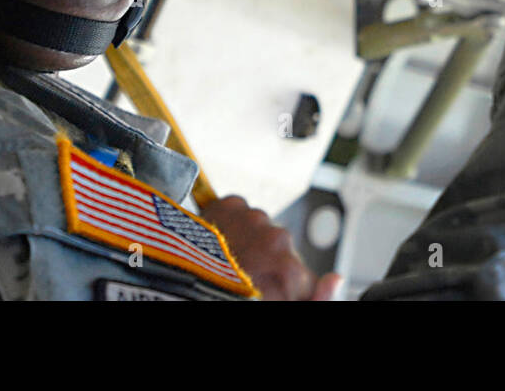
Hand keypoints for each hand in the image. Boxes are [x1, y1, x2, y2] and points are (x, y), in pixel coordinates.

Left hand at [201, 195, 344, 300]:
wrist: (169, 276)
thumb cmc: (220, 292)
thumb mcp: (278, 301)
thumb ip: (315, 297)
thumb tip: (335, 279)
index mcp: (289, 270)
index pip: (303, 277)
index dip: (287, 289)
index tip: (270, 293)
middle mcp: (274, 239)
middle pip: (280, 251)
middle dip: (265, 263)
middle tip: (240, 280)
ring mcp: (250, 218)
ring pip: (259, 228)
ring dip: (246, 242)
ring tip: (224, 262)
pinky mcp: (227, 204)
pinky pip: (237, 210)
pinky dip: (229, 224)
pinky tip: (216, 244)